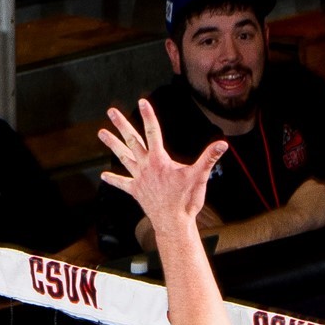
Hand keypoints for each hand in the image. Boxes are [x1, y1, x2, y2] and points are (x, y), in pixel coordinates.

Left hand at [98, 100, 227, 234]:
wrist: (173, 223)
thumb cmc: (186, 200)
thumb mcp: (199, 176)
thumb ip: (209, 158)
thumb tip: (223, 144)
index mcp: (159, 160)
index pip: (153, 132)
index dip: (148, 116)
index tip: (142, 101)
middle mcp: (145, 166)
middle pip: (131, 141)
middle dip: (121, 125)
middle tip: (111, 111)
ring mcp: (139, 178)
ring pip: (123, 157)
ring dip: (112, 144)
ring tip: (101, 132)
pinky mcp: (136, 191)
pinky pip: (123, 183)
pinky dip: (114, 180)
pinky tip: (103, 176)